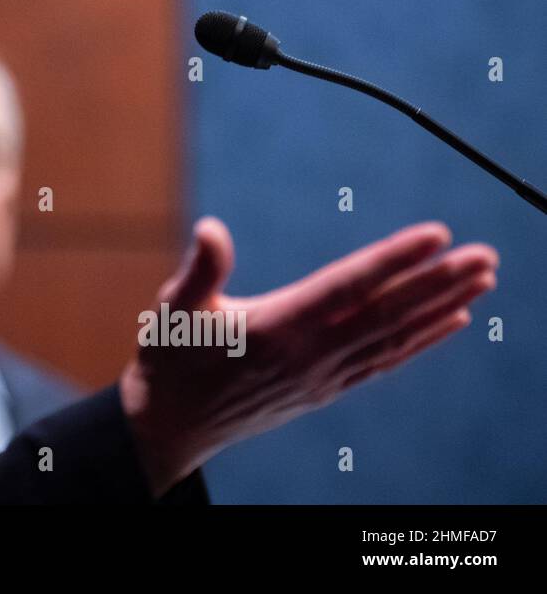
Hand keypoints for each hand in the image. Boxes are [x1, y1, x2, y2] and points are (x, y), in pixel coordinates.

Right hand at [118, 217, 496, 497]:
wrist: (170, 425)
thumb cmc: (169, 358)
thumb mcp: (173, 308)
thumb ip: (199, 269)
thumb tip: (210, 229)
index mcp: (277, 326)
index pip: (349, 286)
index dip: (395, 259)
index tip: (437, 236)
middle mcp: (309, 355)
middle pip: (387, 313)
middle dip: (439, 283)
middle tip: (486, 256)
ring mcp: (321, 377)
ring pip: (394, 337)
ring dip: (441, 308)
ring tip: (483, 281)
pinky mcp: (323, 391)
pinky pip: (384, 363)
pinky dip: (421, 342)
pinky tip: (450, 323)